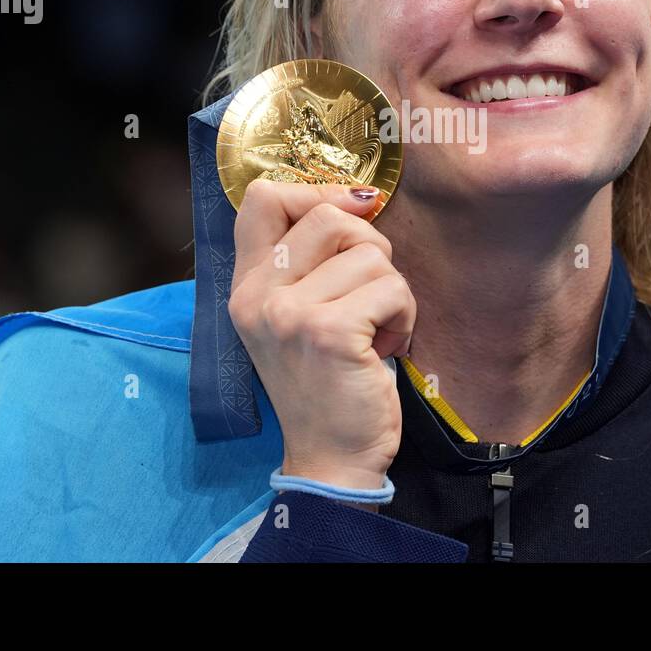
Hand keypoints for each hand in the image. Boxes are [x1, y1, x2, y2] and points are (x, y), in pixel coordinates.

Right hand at [227, 180, 414, 491]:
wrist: (331, 458)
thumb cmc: (328, 382)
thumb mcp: (298, 315)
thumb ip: (311, 260)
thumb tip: (359, 199)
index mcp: (246, 286)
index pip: (262, 198)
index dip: (317, 192)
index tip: (354, 214)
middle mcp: (256, 296)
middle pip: (328, 216)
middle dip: (370, 247)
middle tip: (371, 293)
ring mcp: (288, 314)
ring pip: (369, 253)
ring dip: (392, 290)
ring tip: (376, 330)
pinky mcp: (328, 333)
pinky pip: (391, 288)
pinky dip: (404, 315)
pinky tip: (386, 347)